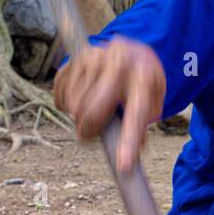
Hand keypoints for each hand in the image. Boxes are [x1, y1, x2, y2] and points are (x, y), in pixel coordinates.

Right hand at [53, 37, 165, 171]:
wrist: (133, 48)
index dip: (128, 143)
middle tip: (89, 135)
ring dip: (77, 116)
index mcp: (144, 77)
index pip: (135, 115)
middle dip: (87, 130)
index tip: (123, 166)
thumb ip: (142, 127)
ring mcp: (94, 58)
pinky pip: (60, 93)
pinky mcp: (75, 58)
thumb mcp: (153, 101)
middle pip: (91, 111)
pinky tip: (79, 98)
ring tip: (91, 109)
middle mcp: (119, 64)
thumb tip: (127, 156)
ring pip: (73, 105)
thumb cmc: (142, 82)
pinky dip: (65, 103)